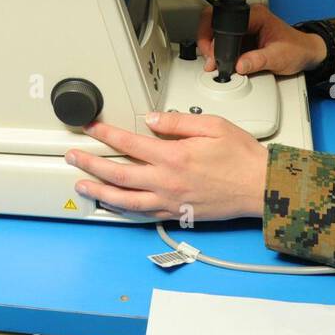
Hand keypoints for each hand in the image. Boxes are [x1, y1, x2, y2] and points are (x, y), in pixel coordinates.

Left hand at [67, 111, 268, 220]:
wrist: (261, 187)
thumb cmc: (242, 158)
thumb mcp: (213, 126)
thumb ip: (179, 122)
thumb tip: (153, 119)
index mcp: (174, 157)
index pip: (129, 143)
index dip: (106, 134)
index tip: (91, 128)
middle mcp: (167, 182)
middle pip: (118, 174)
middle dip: (91, 165)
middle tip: (73, 157)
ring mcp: (170, 201)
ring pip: (125, 200)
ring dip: (100, 192)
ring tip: (82, 186)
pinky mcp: (177, 214)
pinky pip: (142, 214)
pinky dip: (122, 210)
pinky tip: (112, 205)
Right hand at [196, 1, 326, 75]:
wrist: (307, 53)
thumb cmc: (297, 49)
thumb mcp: (278, 57)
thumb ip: (258, 61)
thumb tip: (239, 65)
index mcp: (256, 15)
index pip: (224, 18)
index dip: (213, 36)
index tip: (213, 53)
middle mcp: (248, 17)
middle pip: (215, 21)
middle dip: (207, 41)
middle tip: (209, 59)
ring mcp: (245, 27)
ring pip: (217, 32)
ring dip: (212, 47)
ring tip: (214, 63)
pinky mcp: (244, 37)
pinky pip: (225, 41)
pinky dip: (220, 52)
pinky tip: (222, 62)